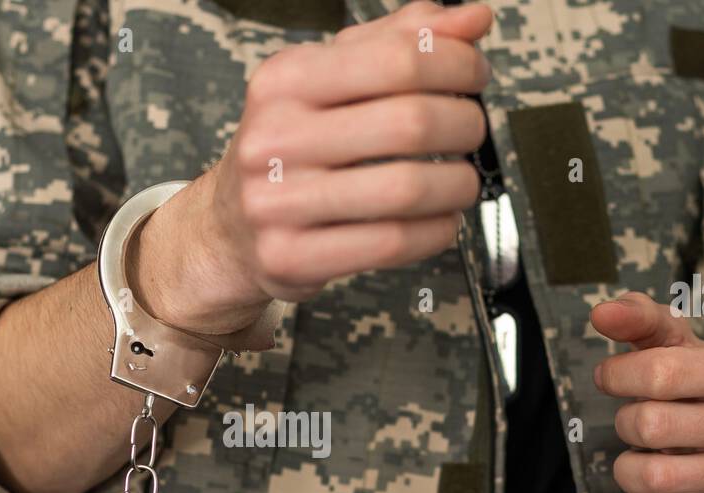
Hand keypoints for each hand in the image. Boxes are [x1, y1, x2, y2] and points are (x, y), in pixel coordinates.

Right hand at [129, 0, 491, 347]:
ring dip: (457, 184)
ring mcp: (277, 202)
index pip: (397, 58)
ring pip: (406, 188)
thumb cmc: (290, 149)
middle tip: (471, 131)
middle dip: (464, 125)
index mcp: (284, 80)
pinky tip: (440, 221)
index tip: (474, 75)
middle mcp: (273, 137)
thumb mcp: (329, 80)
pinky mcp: (290, 257)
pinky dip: (435, 232)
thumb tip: (473, 20)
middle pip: (409, 123)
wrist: (229, 228)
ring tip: (462, 181)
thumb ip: (398, 43)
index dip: (457, 64)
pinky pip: (390, 243)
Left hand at [591, 292, 703, 492]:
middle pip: (651, 425)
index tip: (611, 377)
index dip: (617, 375)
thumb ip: (644, 322)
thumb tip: (602, 312)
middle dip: (627, 423)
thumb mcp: (686, 349)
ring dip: (628, 468)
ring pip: (656, 477)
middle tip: (637, 423)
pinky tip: (652, 490)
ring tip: (640, 458)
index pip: (660, 372)